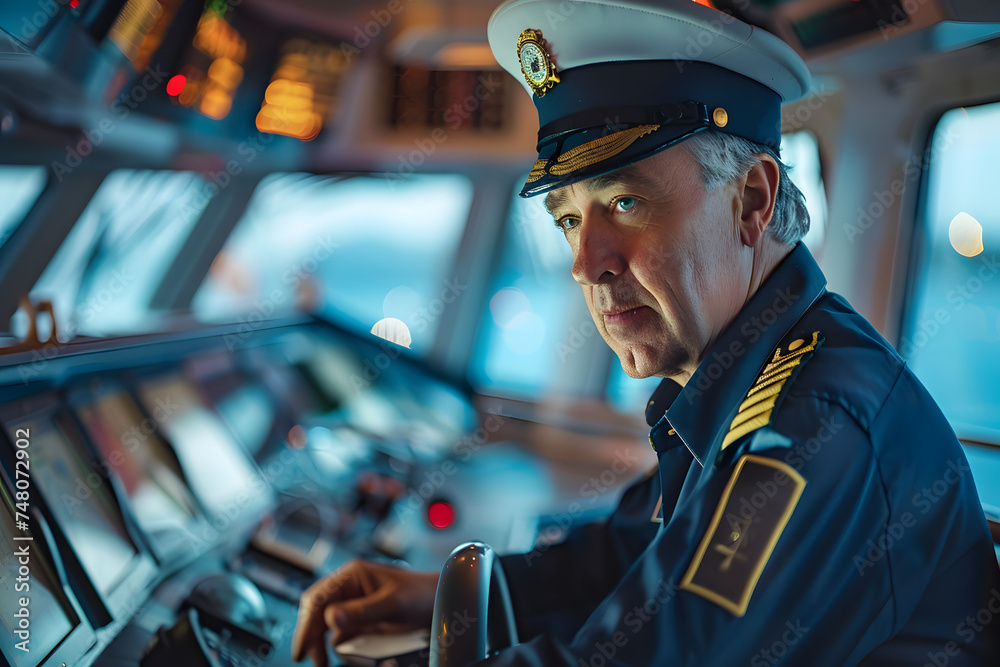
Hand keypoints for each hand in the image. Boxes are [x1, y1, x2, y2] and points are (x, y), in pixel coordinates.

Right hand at [290, 560, 438, 666]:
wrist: (441, 602)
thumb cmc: (422, 594)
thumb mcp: (394, 603)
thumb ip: (363, 611)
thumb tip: (330, 618)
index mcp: (352, 575)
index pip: (318, 598)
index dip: (306, 624)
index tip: (302, 649)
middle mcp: (349, 587)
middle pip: (317, 611)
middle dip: (310, 635)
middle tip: (309, 659)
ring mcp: (354, 603)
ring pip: (325, 623)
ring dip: (319, 642)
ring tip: (321, 662)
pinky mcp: (361, 619)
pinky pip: (340, 632)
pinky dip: (335, 644)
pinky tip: (334, 656)